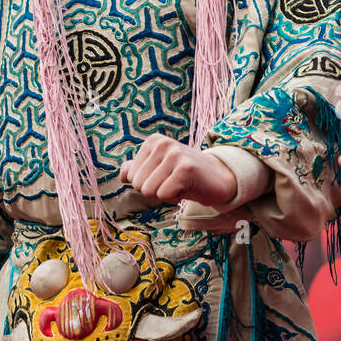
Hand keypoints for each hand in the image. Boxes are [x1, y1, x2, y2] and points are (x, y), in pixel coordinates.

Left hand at [119, 133, 237, 206]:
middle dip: (155, 190)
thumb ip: (139, 169)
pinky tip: (187, 189)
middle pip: (138, 185)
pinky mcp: (185, 169)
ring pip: (149, 191)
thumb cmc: (185, 176)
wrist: (218, 179)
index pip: (131, 176)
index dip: (148, 183)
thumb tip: (122, 175)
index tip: (166, 177)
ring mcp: (174, 154)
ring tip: (180, 185)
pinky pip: (164, 195)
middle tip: (174, 182)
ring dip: (165, 195)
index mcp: (153, 141)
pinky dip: (175, 199)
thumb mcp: (160, 169)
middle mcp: (162, 143)